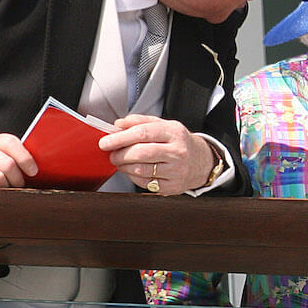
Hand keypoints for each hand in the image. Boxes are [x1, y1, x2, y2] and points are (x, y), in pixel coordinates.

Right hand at [0, 133, 37, 187]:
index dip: (24, 158)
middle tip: (19, 184)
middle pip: (7, 163)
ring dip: (6, 186)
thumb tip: (35, 167)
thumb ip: (16, 156)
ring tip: (7, 187)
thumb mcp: (4, 154)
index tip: (33, 171)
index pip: (10, 143)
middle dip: (18, 178)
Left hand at [100, 115, 214, 194]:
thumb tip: (118, 124)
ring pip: (140, 170)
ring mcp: (176, 171)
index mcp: (174, 133)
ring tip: (122, 162)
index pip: (143, 133)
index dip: (120, 138)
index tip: (106, 142)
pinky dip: (133, 177)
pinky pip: (144, 183)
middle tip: (112, 154)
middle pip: (141, 153)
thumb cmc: (178, 142)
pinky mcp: (172, 186)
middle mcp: (178, 152)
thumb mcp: (164, 125)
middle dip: (120, 154)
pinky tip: (134, 171)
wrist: (201, 162)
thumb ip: (141, 121)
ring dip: (124, 166)